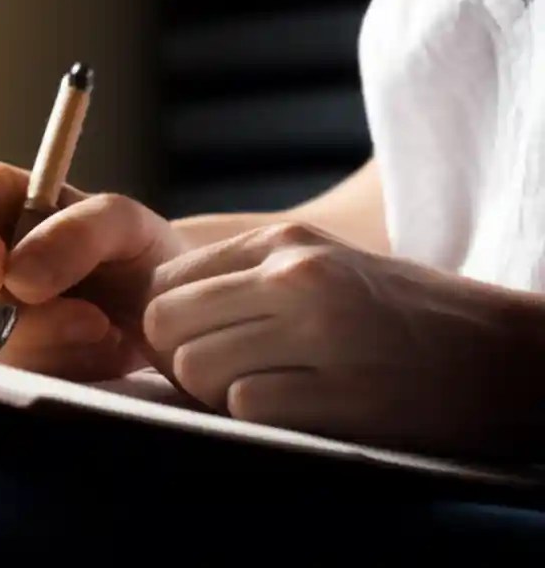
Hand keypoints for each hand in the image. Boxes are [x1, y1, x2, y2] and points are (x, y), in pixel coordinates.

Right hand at [0, 161, 184, 381]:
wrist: (155, 307)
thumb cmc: (129, 247)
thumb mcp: (121, 221)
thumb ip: (76, 232)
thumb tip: (14, 279)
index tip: (2, 273)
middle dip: (17, 315)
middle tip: (91, 317)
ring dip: (47, 347)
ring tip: (104, 330)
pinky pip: (2, 382)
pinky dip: (57, 373)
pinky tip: (93, 353)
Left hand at [144, 221, 544, 457]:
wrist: (506, 356)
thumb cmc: (401, 316)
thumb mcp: (322, 263)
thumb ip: (244, 277)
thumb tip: (154, 312)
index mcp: (285, 241)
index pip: (166, 281)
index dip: (169, 324)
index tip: (199, 345)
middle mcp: (295, 276)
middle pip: (165, 324)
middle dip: (178, 360)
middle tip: (220, 378)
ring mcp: (320, 334)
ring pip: (196, 369)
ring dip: (217, 394)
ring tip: (267, 392)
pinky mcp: (342, 393)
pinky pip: (246, 408)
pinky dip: (259, 418)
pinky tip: (300, 410)